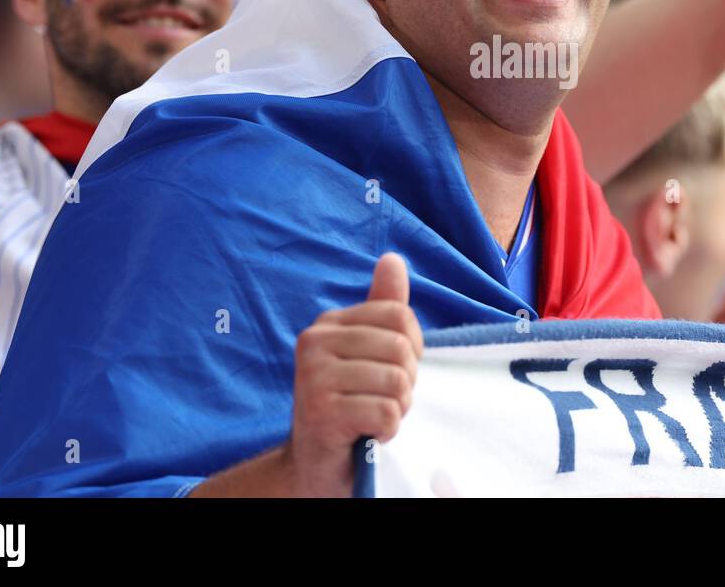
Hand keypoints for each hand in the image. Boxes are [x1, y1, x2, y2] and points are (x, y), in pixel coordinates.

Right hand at [286, 252, 423, 496]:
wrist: (315, 464)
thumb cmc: (350, 405)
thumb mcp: (368, 353)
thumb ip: (382, 307)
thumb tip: (393, 259)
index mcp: (328, 324)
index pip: (399, 316)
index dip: (411, 348)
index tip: (391, 371)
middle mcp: (314, 343)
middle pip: (400, 348)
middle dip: (405, 382)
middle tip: (382, 399)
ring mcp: (313, 378)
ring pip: (396, 382)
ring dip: (397, 408)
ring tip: (373, 416)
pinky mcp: (321, 412)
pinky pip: (386, 412)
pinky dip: (388, 429)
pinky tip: (367, 433)